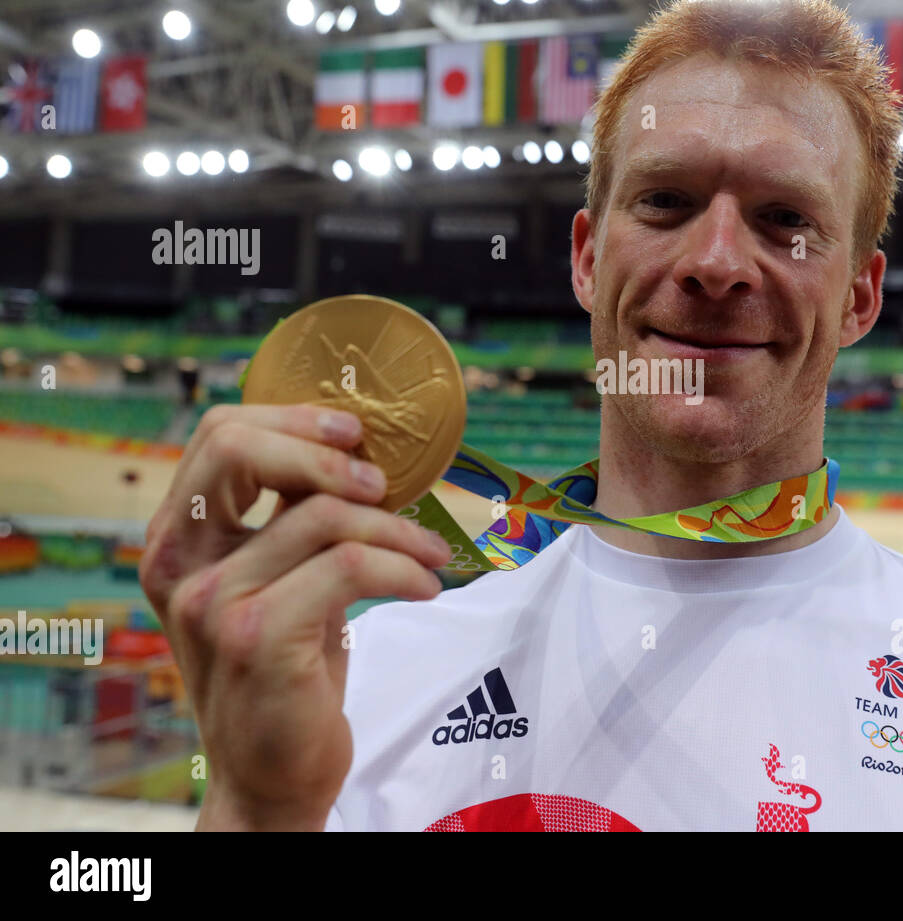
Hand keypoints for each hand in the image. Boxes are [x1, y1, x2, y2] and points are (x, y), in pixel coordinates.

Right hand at [139, 404, 450, 829]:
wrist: (271, 778)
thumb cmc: (285, 674)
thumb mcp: (277, 583)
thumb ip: (290, 521)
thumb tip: (356, 453)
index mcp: (176, 541)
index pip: (216, 436)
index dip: (291, 418)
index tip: (354, 433)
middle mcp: (178, 564)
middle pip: (237, 448)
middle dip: (325, 451)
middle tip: (386, 485)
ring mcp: (211, 600)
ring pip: (322, 514)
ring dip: (398, 528)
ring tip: (431, 554)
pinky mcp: (257, 635)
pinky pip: (351, 566)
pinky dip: (404, 568)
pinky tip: (425, 587)